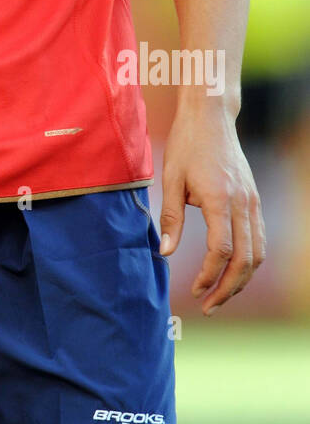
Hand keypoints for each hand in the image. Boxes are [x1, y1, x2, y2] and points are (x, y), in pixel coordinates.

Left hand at [159, 110, 264, 314]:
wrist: (211, 117)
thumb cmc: (187, 145)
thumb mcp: (171, 178)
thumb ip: (170, 218)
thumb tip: (164, 253)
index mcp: (220, 199)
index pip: (221, 250)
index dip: (208, 275)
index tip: (194, 290)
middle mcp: (243, 204)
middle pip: (245, 260)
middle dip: (227, 288)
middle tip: (208, 306)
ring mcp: (252, 202)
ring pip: (257, 253)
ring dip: (241, 279)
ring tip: (219, 295)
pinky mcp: (254, 200)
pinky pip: (259, 240)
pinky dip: (248, 261)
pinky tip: (231, 271)